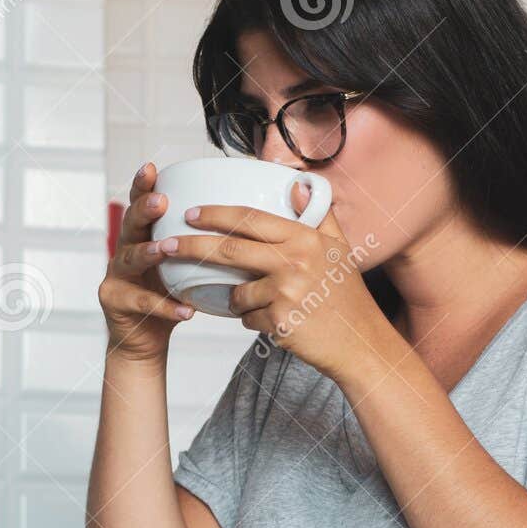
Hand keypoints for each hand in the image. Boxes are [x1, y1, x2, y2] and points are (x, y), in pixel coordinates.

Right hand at [98, 163, 193, 362]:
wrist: (147, 339)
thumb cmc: (171, 296)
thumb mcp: (186, 266)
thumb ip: (204, 245)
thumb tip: (248, 223)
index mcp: (144, 236)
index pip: (142, 205)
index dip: (143, 185)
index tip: (152, 167)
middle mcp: (126, 250)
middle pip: (130, 224)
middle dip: (144, 210)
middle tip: (161, 200)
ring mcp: (117, 276)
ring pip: (129, 259)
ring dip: (148, 252)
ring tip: (165, 248)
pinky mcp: (115, 302)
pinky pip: (142, 303)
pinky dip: (165, 306)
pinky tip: (185, 310)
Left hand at [170, 186, 394, 382]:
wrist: (360, 344)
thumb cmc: (348, 298)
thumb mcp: (339, 250)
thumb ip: (319, 215)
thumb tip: (298, 184)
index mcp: (305, 238)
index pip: (250, 219)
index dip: (215, 215)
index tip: (190, 214)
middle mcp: (294, 261)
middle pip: (229, 250)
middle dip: (191, 247)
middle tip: (165, 247)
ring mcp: (286, 292)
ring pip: (237, 293)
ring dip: (239, 300)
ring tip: (264, 305)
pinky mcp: (279, 321)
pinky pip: (248, 319)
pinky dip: (255, 322)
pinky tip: (278, 323)